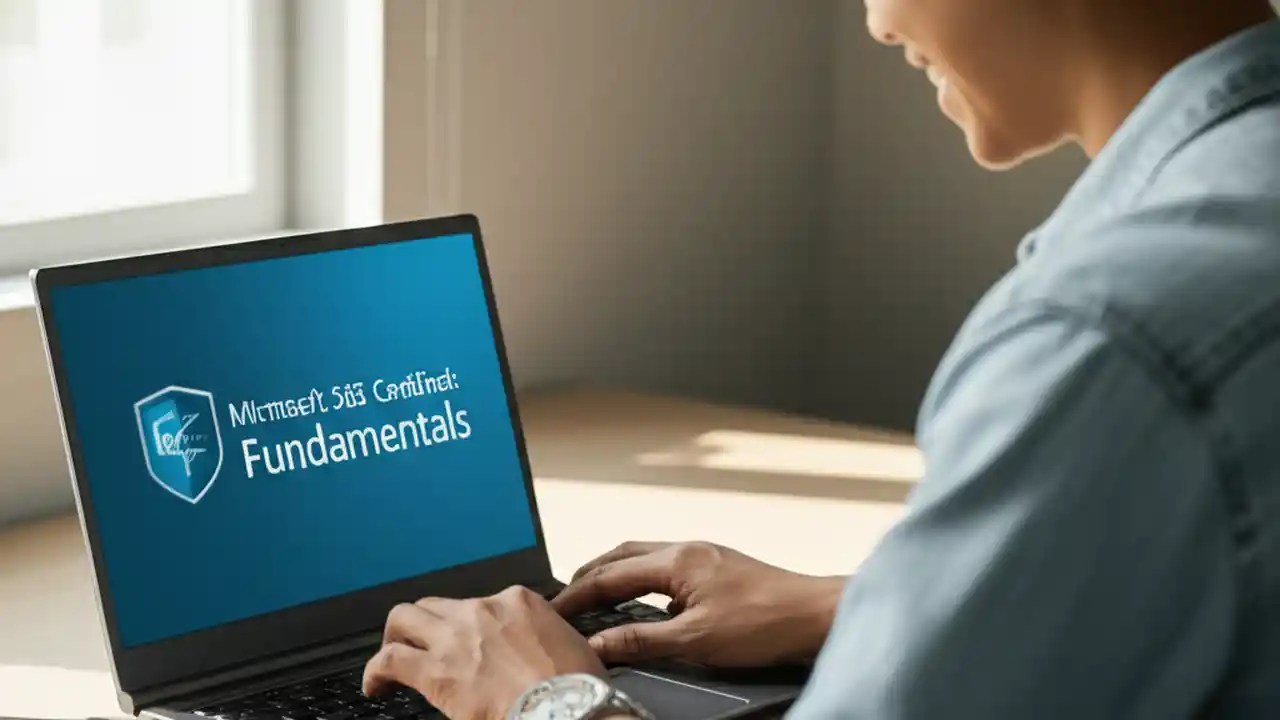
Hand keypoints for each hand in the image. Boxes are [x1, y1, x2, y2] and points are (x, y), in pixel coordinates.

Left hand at [363, 586, 605, 719]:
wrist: (565, 710)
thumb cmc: (574, 688)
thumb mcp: (567, 644)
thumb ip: (542, 637)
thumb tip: (535, 651)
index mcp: (518, 601)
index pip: (481, 603)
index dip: (470, 625)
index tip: (470, 644)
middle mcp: (482, 609)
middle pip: (437, 604)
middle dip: (426, 625)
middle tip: (422, 646)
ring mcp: (455, 636)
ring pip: (404, 619)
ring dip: (395, 638)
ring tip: (391, 660)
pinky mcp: (435, 669)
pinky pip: (389, 660)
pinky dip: (376, 671)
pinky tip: (376, 686)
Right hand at [553, 541, 845, 666]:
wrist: (815, 615)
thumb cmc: (766, 622)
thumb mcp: (695, 640)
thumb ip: (641, 640)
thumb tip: (599, 644)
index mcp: (676, 560)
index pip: (609, 575)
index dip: (577, 596)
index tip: (554, 612)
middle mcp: (687, 549)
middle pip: (621, 556)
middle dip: (589, 576)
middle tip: (565, 599)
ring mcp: (704, 556)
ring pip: (644, 558)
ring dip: (615, 575)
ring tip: (595, 597)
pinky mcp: (717, 568)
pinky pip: (666, 567)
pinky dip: (643, 582)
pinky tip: (645, 605)